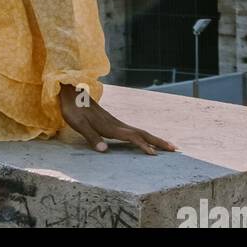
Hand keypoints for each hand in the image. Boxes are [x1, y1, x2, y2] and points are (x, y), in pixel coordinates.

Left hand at [58, 84, 177, 154]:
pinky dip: (144, 137)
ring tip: (168, 146)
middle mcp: (116, 124)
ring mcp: (115, 122)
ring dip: (154, 139)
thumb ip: (91, 136)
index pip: (132, 137)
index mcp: (110, 126)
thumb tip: (104, 150)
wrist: (70, 92)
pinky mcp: (111, 122)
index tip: (155, 154)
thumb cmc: (72, 109)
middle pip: (142, 133)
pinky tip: (146, 141)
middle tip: (175, 149)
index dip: (143, 145)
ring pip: (139, 131)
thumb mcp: (78, 124)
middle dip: (158, 141)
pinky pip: (133, 131)